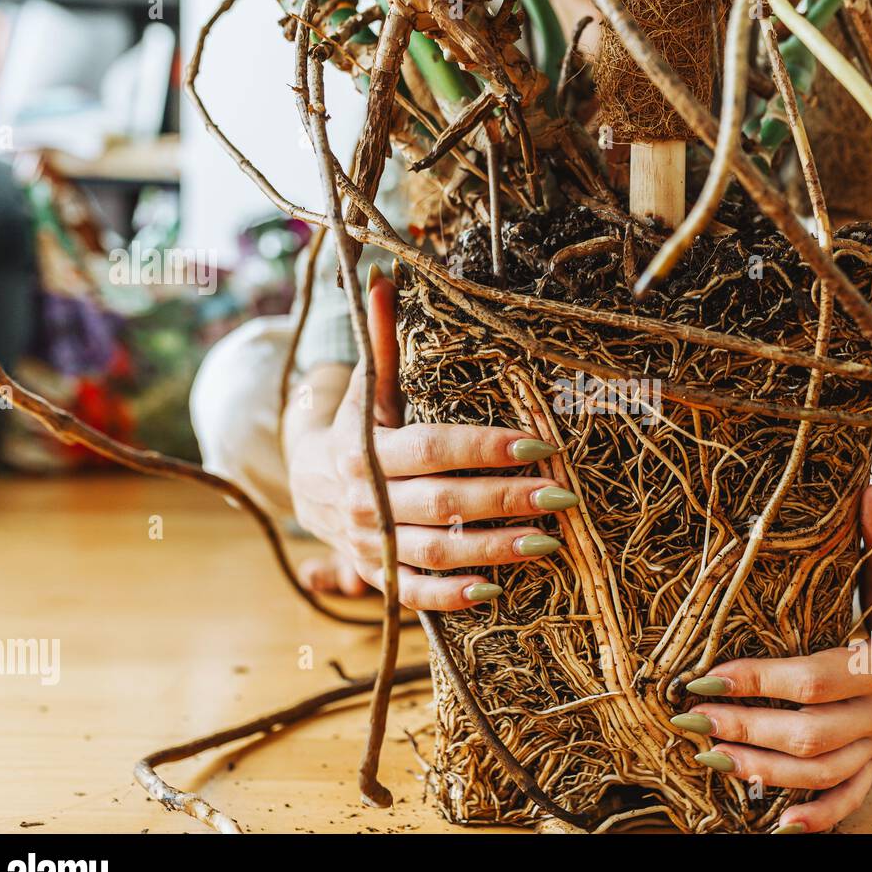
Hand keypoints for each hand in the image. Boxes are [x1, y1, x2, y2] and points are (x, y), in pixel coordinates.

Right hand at [286, 267, 577, 609]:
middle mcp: (364, 499)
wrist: (307, 484)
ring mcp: (369, 542)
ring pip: (435, 550)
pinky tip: (497, 590)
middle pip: (442, 501)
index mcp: (362, 448)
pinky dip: (452, 596)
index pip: (433, 448)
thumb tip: (384, 275)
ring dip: (493, 549)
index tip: (538, 444)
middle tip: (563, 495)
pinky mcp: (376, 574)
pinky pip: (414, 593)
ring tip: (549, 542)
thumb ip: (382, 340)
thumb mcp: (367, 386)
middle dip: (505, 498)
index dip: (484, 448)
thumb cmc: (357, 428)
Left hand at [671, 478, 871, 832]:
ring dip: (763, 771)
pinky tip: (776, 827)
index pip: (816, 679)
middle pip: (811, 735)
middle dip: (746, 728)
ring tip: (709, 758)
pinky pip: (849, 797)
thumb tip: (869, 488)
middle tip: (691, 718)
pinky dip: (817, 817)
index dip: (759, 680)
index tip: (704, 675)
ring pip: (822, 773)